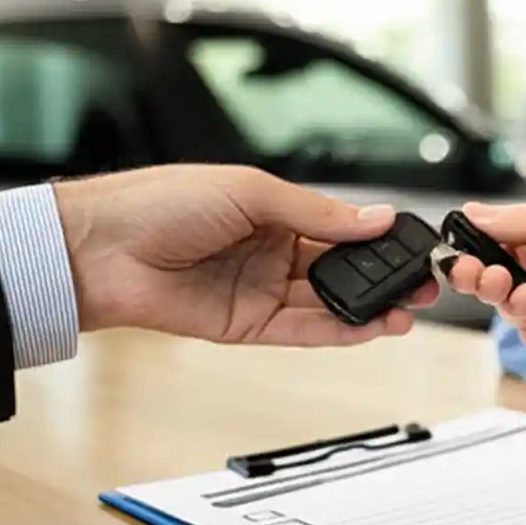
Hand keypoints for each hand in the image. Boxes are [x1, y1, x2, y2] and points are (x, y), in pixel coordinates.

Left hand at [55, 165, 437, 346]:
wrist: (100, 249)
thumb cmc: (160, 203)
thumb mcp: (250, 193)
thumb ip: (317, 214)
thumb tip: (375, 219)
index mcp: (273, 211)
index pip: (340, 228)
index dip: (377, 240)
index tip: (413, 246)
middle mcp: (272, 252)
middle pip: (342, 271)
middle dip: (384, 280)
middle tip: (425, 285)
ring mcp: (261, 290)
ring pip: (328, 305)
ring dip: (370, 309)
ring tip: (409, 311)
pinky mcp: (246, 326)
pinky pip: (302, 331)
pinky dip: (339, 331)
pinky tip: (372, 327)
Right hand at [446, 192, 525, 356]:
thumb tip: (474, 213)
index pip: (495, 239)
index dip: (472, 242)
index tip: (458, 242)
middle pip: (492, 275)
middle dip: (473, 273)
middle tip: (473, 269)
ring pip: (505, 306)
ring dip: (494, 294)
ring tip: (505, 282)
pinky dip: (522, 322)